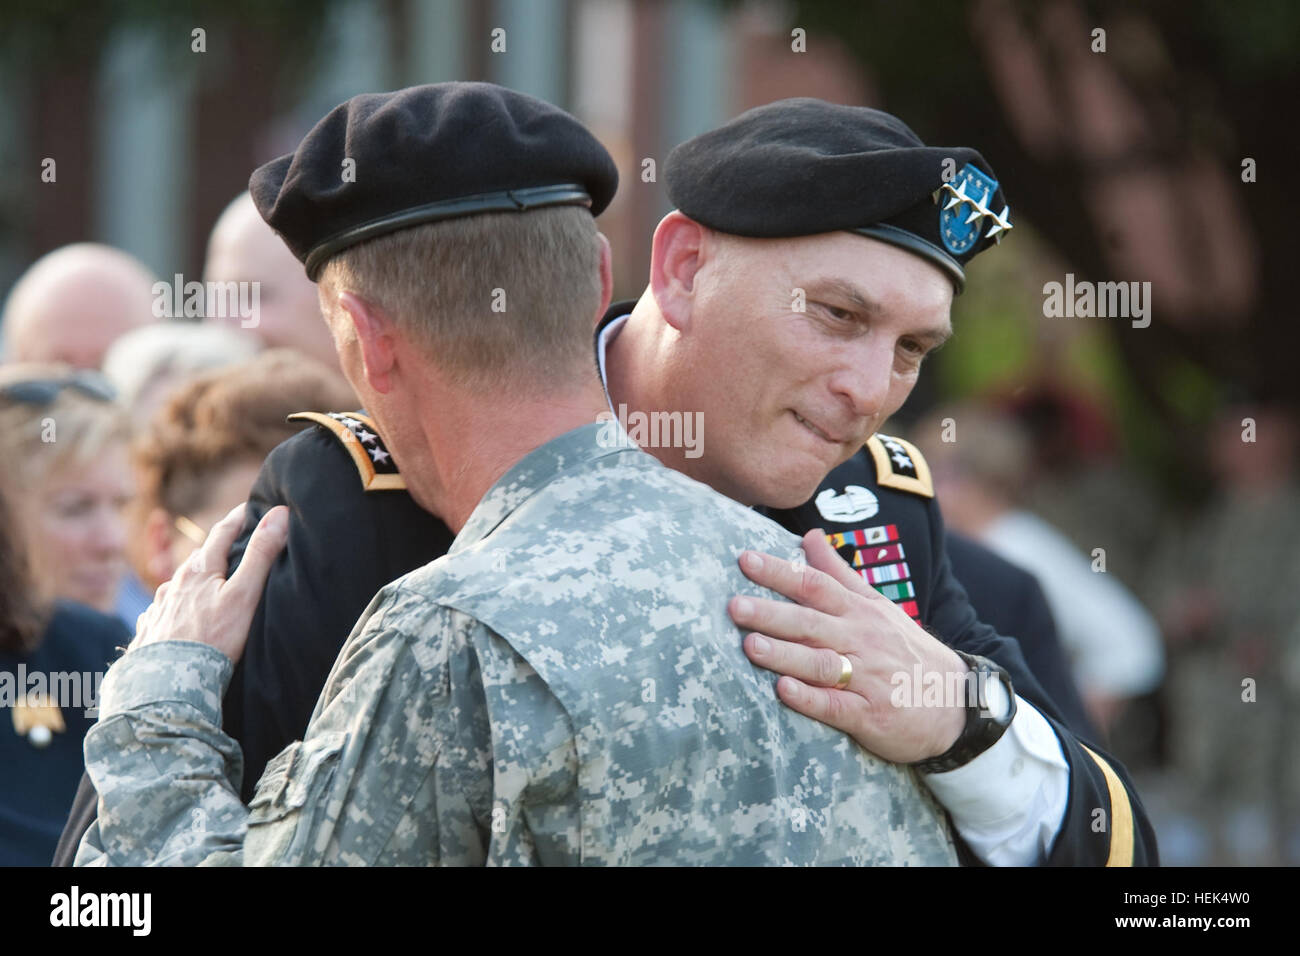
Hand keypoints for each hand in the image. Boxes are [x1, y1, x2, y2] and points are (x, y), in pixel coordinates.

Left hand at [131, 503, 288, 664]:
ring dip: (194, 580)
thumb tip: (279, 515)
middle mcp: (174, 583)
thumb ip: (261, 555)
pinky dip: (175, 606)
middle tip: (236, 547)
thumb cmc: (213, 639)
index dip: (240, 517)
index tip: (253, 507)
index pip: (222, 532)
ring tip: (208, 586)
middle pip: (199, 558)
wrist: (169, 683)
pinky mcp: (150, 630)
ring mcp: (159, 606)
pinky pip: (163, 610)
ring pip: (180, 584)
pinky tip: (178, 617)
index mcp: (199, 569)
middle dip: (217, 550)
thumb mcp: (245, 595)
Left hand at [729, 528, 968, 764]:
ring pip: (821, 663)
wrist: (955, 704)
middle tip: (734, 606)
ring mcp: (867, 678)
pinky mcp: (868, 715)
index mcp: (859, 612)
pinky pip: (836, 705)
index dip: (780, 572)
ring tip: (751, 646)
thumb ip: (838, 573)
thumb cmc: (904, 650)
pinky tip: (784, 691)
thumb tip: (809, 536)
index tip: (745, 560)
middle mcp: (861, 640)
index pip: (815, 585)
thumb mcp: (877, 605)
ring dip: (785, 655)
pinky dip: (810, 698)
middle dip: (772, 614)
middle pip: (811, 623)